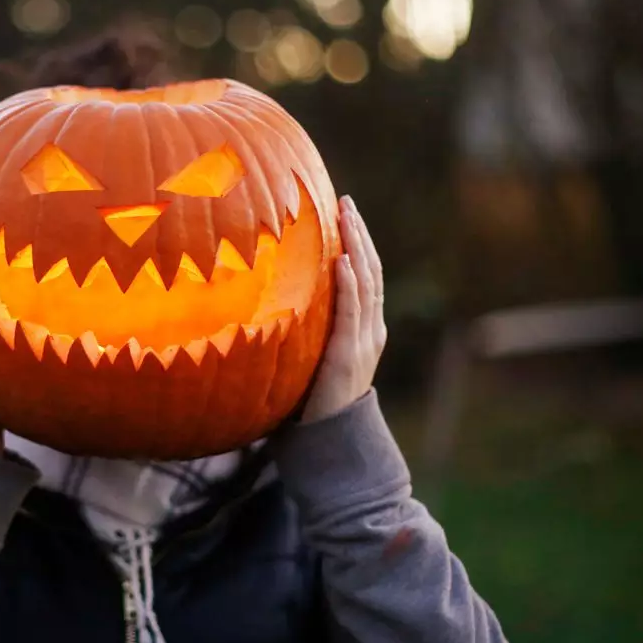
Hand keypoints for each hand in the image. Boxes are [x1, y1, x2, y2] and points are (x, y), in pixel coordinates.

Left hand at [300, 196, 387, 422]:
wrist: (329, 440)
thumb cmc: (311, 401)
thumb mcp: (311, 357)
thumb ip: (305, 331)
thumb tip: (272, 304)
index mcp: (363, 328)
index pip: (366, 276)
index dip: (358, 243)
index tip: (345, 213)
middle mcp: (370, 329)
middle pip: (370, 271)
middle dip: (359, 234)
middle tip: (346, 202)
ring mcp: (363, 340)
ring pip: (367, 284)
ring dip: (357, 247)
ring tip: (347, 217)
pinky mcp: (349, 354)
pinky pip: (353, 312)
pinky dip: (351, 284)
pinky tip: (344, 260)